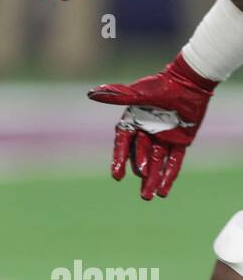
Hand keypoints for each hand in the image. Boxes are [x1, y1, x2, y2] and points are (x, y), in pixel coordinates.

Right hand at [87, 54, 216, 199]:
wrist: (188, 82)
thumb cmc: (160, 85)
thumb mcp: (138, 93)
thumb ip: (118, 96)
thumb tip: (91, 93)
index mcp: (133, 122)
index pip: (123, 144)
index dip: (119, 159)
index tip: (116, 176)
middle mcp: (146, 132)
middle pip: (141, 156)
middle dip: (141, 171)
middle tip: (142, 184)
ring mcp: (164, 138)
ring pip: (157, 162)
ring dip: (152, 179)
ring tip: (148, 197)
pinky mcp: (180, 142)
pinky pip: (174, 161)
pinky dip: (169, 175)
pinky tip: (164, 191)